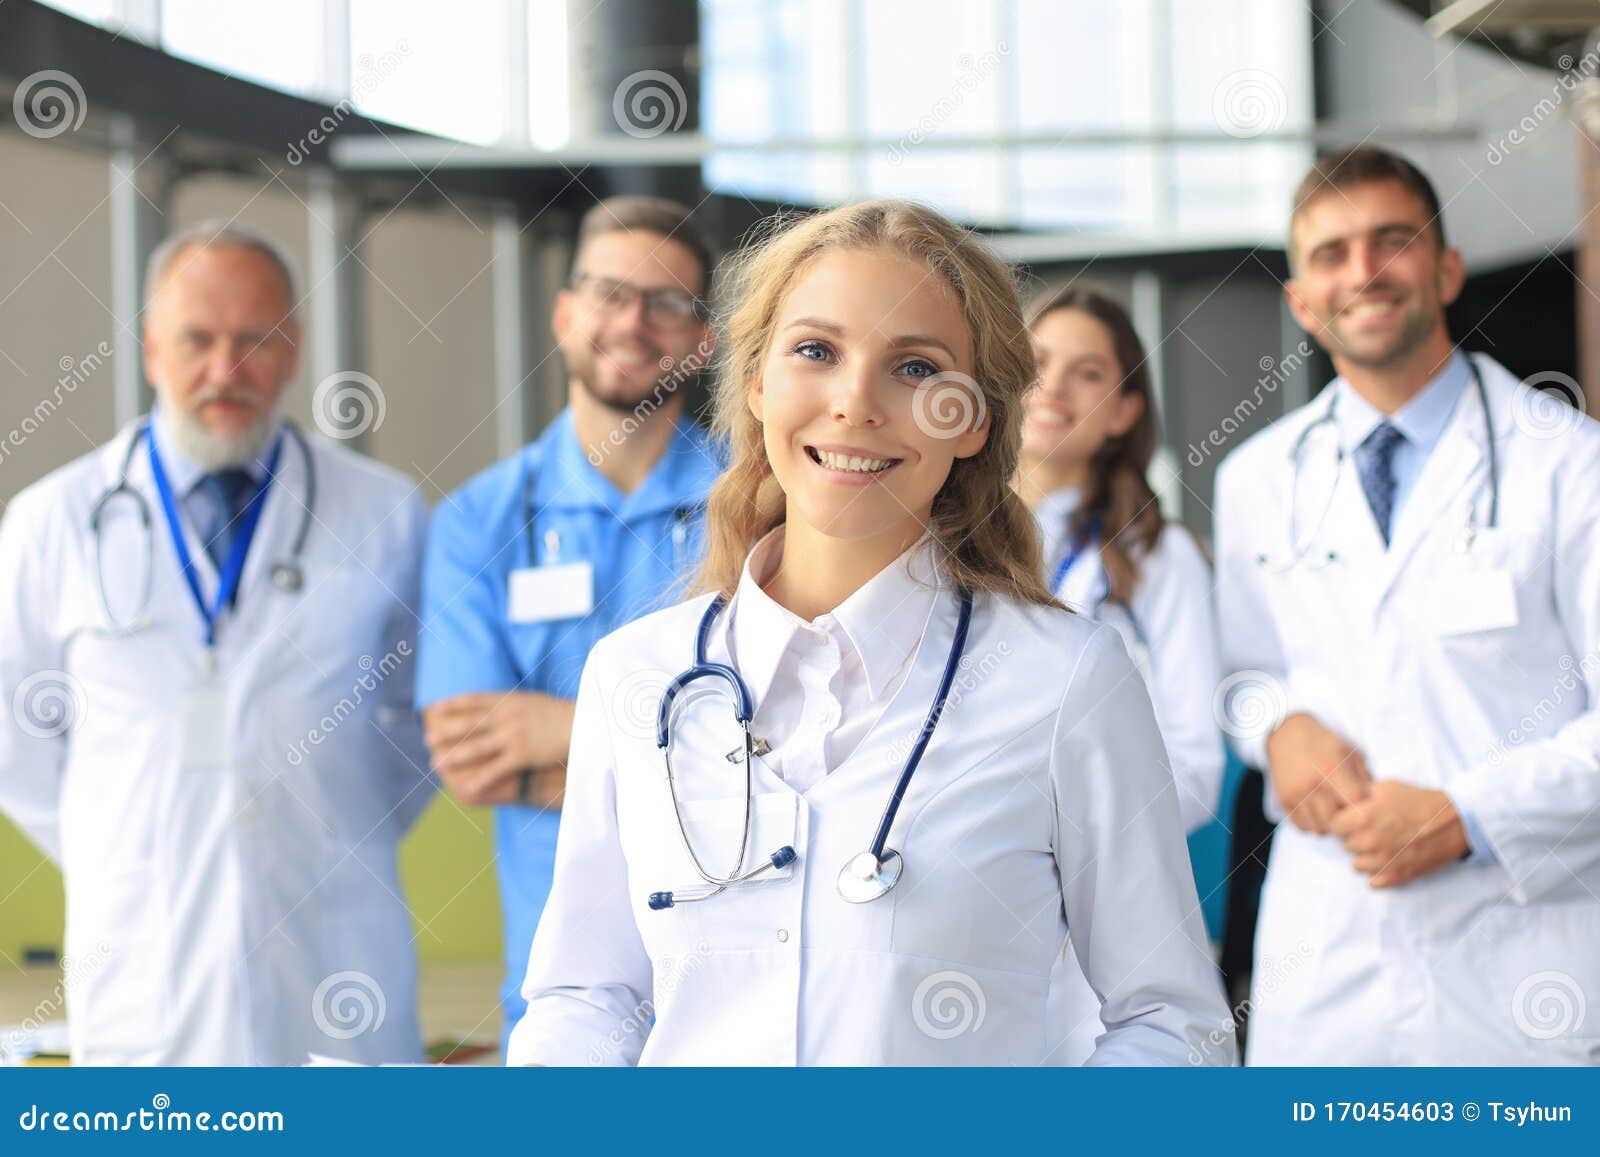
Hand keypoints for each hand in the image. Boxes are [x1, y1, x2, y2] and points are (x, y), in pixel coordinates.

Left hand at [422, 692, 575, 807]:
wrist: (584, 723)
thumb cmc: (562, 713)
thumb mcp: (534, 701)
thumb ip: (514, 704)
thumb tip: (499, 705)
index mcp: (509, 700)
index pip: (474, 700)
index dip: (453, 704)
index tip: (436, 707)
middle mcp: (507, 716)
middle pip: (469, 723)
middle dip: (446, 731)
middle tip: (427, 738)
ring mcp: (513, 736)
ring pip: (476, 747)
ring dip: (454, 756)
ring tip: (436, 762)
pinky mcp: (522, 754)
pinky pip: (496, 769)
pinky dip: (480, 780)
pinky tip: (467, 788)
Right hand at [1264, 713, 1372, 833]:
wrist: (1288, 735)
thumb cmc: (1325, 744)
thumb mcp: (1350, 753)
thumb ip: (1364, 779)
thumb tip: (1377, 805)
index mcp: (1331, 769)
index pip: (1354, 802)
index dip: (1363, 808)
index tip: (1364, 805)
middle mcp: (1312, 784)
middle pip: (1337, 822)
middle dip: (1347, 822)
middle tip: (1350, 813)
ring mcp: (1296, 794)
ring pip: (1320, 829)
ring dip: (1330, 825)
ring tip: (1333, 812)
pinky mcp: (1284, 801)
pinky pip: (1303, 827)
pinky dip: (1313, 824)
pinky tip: (1318, 811)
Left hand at [1329, 780, 1468, 887]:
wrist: (1453, 821)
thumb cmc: (1417, 801)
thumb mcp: (1384, 788)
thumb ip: (1357, 795)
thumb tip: (1340, 801)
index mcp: (1362, 818)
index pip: (1333, 826)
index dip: (1342, 821)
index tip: (1351, 819)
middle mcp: (1369, 841)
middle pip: (1345, 845)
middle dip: (1354, 837)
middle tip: (1371, 830)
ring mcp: (1383, 861)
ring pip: (1357, 864)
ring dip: (1365, 856)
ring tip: (1381, 844)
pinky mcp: (1397, 876)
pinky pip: (1373, 881)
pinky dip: (1379, 872)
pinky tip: (1389, 859)